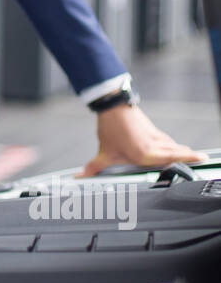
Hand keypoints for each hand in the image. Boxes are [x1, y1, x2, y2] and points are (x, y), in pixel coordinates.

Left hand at [77, 103, 207, 176]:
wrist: (112, 106)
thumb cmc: (110, 128)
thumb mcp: (104, 152)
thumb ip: (94, 167)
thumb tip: (80, 177)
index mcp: (145, 154)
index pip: (171, 159)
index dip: (186, 159)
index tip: (200, 159)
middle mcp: (153, 145)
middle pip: (176, 152)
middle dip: (189, 157)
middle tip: (202, 159)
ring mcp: (155, 136)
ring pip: (172, 145)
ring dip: (181, 151)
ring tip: (192, 156)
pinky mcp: (153, 130)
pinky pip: (167, 140)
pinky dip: (173, 145)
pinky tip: (174, 147)